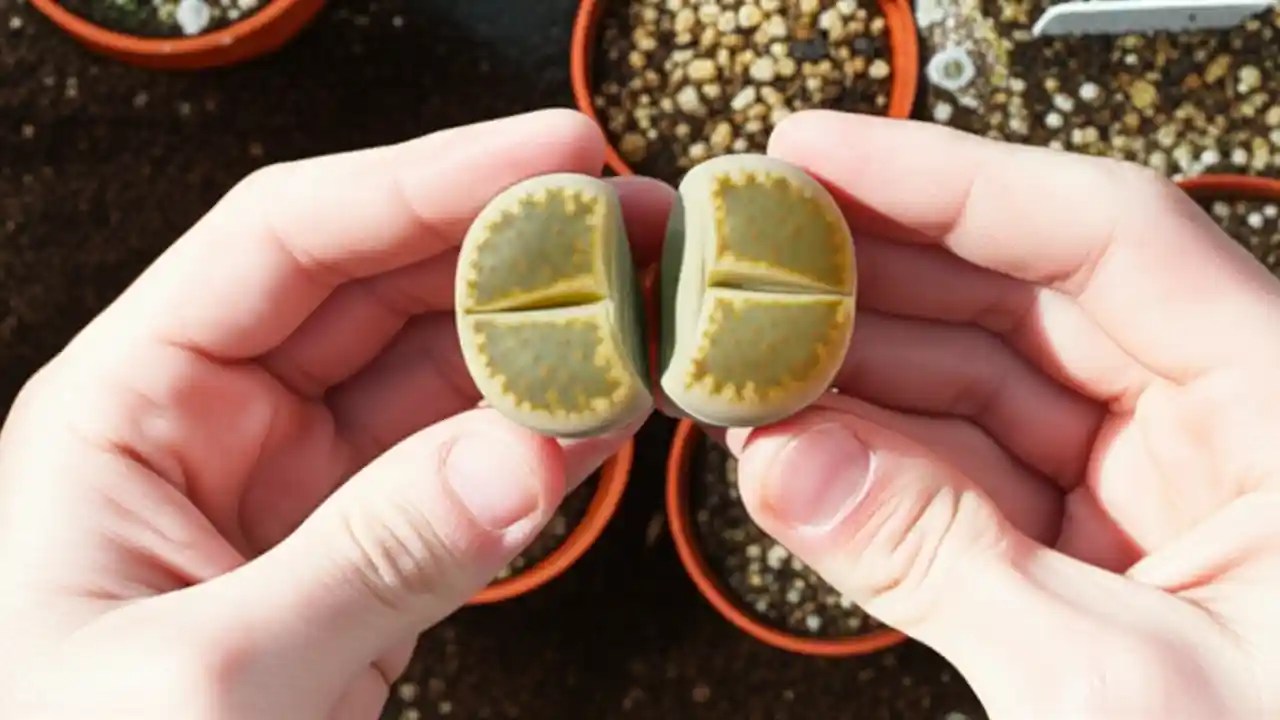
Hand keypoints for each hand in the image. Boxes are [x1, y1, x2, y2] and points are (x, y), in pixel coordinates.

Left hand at [0, 109, 669, 719]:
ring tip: (643, 312)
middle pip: (380, 291)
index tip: (546, 159)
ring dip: (544, 342)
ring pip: (440, 380)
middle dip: (508, 249)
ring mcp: (301, 495)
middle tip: (626, 225)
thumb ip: (372, 557)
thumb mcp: (209, 676)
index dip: (423, 183)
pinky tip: (607, 410)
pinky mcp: (366, 559)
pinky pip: (468, 475)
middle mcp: (220, 431)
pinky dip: (544, 442)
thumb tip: (524, 455)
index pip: (285, 242)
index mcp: (130, 410)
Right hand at [727, 111, 1279, 718]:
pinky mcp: (1104, 551)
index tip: (818, 157)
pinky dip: (884, 457)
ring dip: (861, 369)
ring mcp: (1160, 491)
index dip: (947, 179)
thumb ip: (938, 562)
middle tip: (756, 250)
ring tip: (752, 353)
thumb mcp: (1111, 693)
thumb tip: (789, 459)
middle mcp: (1228, 430)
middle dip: (880, 271)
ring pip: (986, 382)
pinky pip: (977, 470)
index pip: (1104, 239)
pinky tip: (804, 438)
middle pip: (1029, 294)